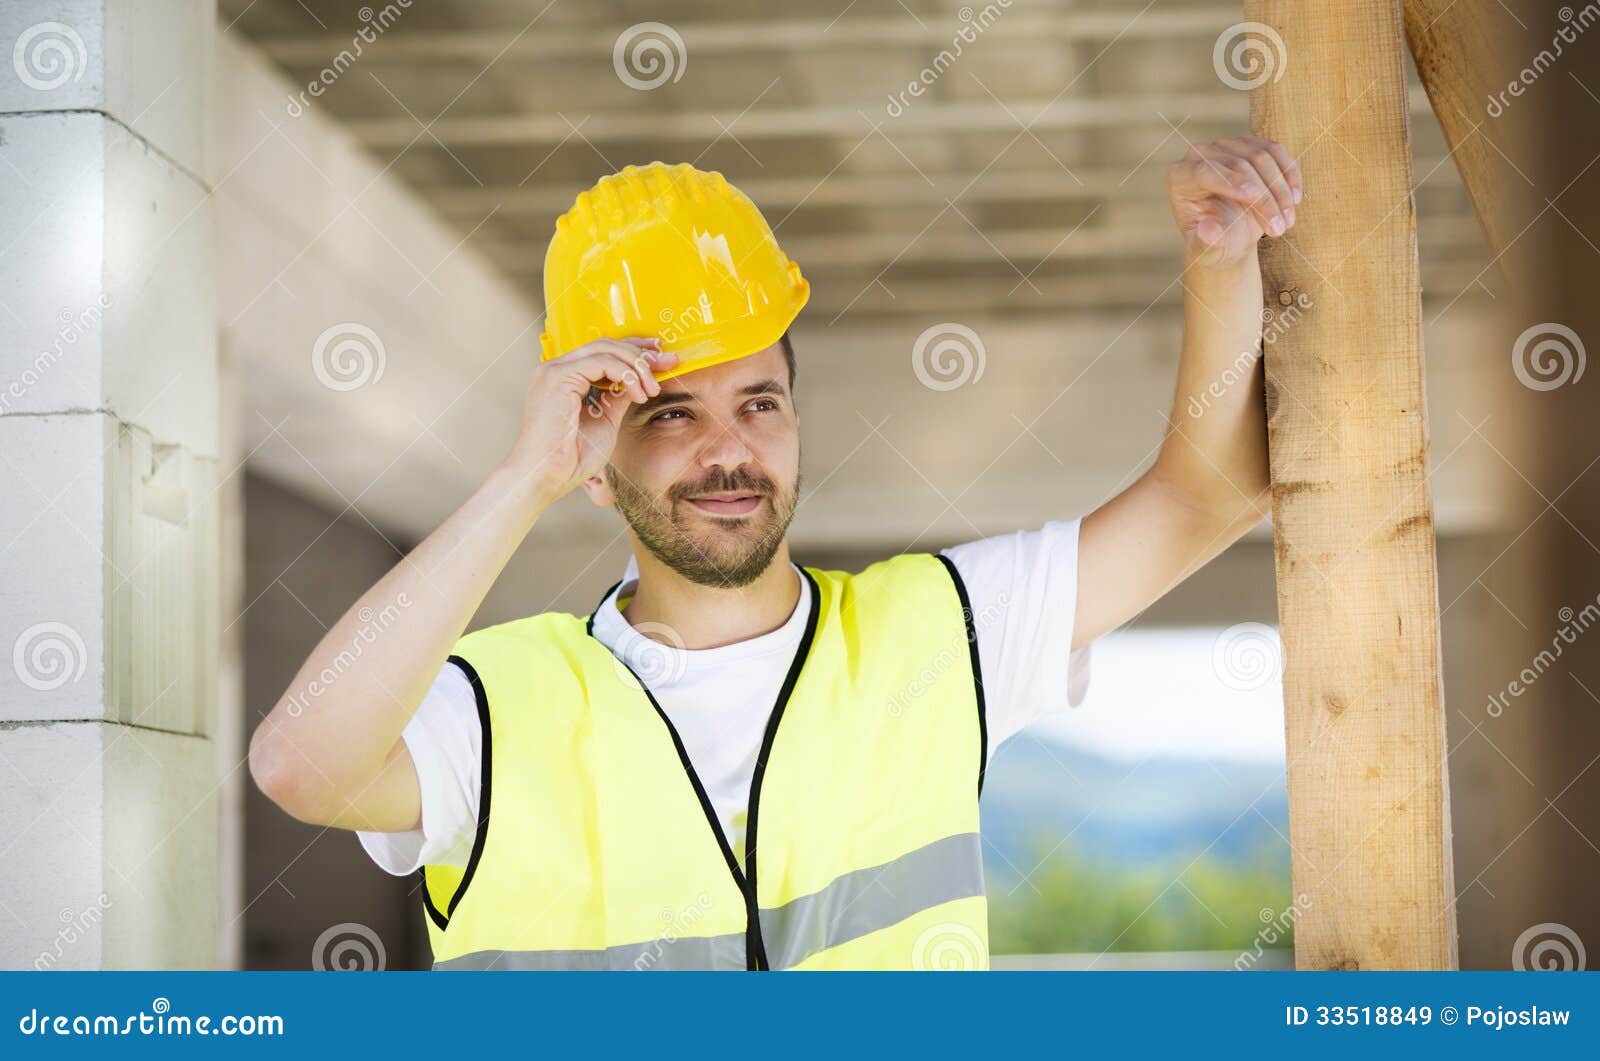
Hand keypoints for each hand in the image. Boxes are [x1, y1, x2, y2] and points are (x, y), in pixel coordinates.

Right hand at [503, 337, 677, 502]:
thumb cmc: (570, 459)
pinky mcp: (557, 377)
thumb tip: (639, 381)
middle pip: (606, 344)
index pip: (602, 351)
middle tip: (669, 362)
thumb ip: (618, 397)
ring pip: (605, 349)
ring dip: (637, 365)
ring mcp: (554, 370)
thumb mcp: (605, 420)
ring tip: (652, 389)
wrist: (546, 477)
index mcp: (564, 378)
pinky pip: (601, 362)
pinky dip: (626, 374)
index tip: (661, 357)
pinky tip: (638, 393)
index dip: (634, 350)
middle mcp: (556, 369)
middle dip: (641, 353)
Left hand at [1166, 136, 1302, 267]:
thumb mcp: (1208, 251)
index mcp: (1179, 177)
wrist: (1230, 236)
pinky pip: (1276, 151)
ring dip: (1280, 190)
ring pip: (1261, 156)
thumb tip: (1208, 229)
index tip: (1254, 197)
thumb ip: (1206, 243)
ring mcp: (1227, 146)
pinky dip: (1290, 174)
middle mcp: (1200, 155)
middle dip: (1263, 197)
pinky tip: (1295, 199)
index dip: (1230, 182)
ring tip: (1287, 221)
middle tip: (1279, 228)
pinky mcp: (1251, 144)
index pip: (1204, 172)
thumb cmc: (1214, 245)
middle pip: (1238, 165)